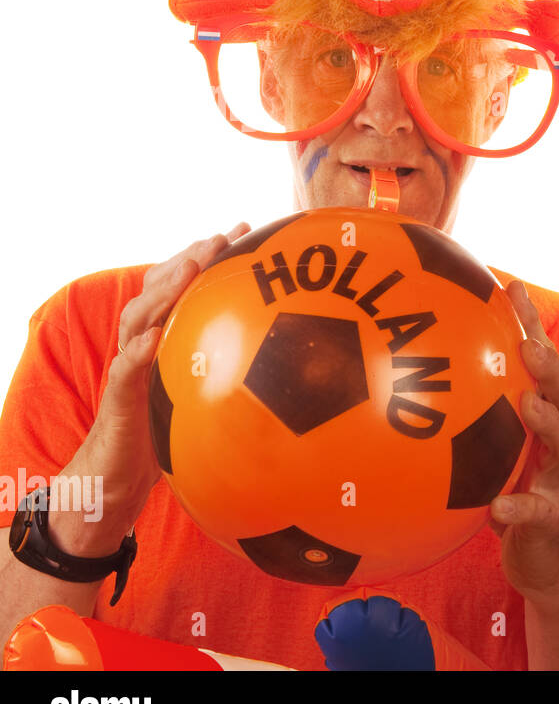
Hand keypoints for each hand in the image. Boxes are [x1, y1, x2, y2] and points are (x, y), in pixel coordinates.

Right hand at [49, 224, 250, 555]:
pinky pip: (126, 370)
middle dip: (191, 257)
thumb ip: (234, 368)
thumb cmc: (169, 432)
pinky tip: (155, 338)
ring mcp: (129, 367)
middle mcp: (144, 343)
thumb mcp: (206, 393)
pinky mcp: (120, 398)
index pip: (183, 285)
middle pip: (161, 288)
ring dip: (164, 290)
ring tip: (190, 265)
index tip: (244, 230)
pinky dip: (138, 351)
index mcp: (166, 336)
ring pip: (139, 317)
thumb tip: (293, 359)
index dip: (209, 255)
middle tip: (222, 236)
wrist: (121, 473)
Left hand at [489, 282, 558, 667]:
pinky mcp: (551, 518)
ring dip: (548, 422)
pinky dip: (518, 507)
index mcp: (543, 418)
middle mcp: (558, 441)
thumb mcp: (492, 451)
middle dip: (550, 365)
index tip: (511, 285)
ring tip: (527, 402)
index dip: (531, 323)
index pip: (541, 362)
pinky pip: (536, 511)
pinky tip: (496, 508)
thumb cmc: (512, 493)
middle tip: (529, 343)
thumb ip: (470, 416)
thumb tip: (408, 376)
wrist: (548, 562)